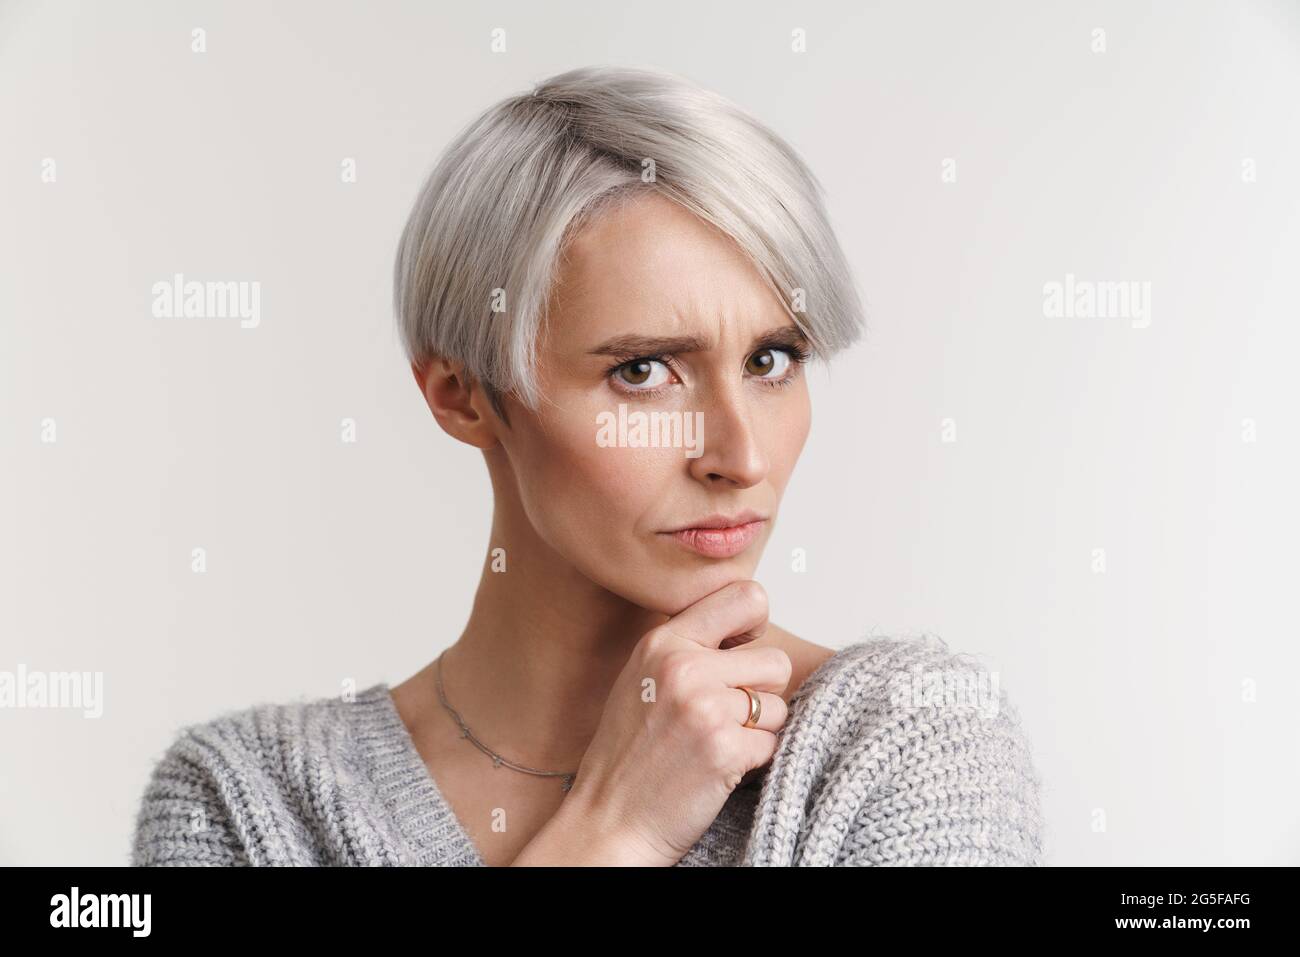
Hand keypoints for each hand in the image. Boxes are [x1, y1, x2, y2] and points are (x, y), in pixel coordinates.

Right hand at [553, 579, 791, 864]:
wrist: (609, 820)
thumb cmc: (628, 754)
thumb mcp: (642, 677)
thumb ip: (689, 646)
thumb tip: (748, 629)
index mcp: (664, 641)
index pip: (747, 596)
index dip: (756, 626)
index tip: (742, 651)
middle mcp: (684, 666)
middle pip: (774, 659)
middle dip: (760, 691)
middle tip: (724, 715)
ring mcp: (704, 708)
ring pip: (779, 704)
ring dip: (758, 729)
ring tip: (714, 742)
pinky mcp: (725, 749)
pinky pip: (772, 744)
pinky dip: (753, 760)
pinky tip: (717, 767)